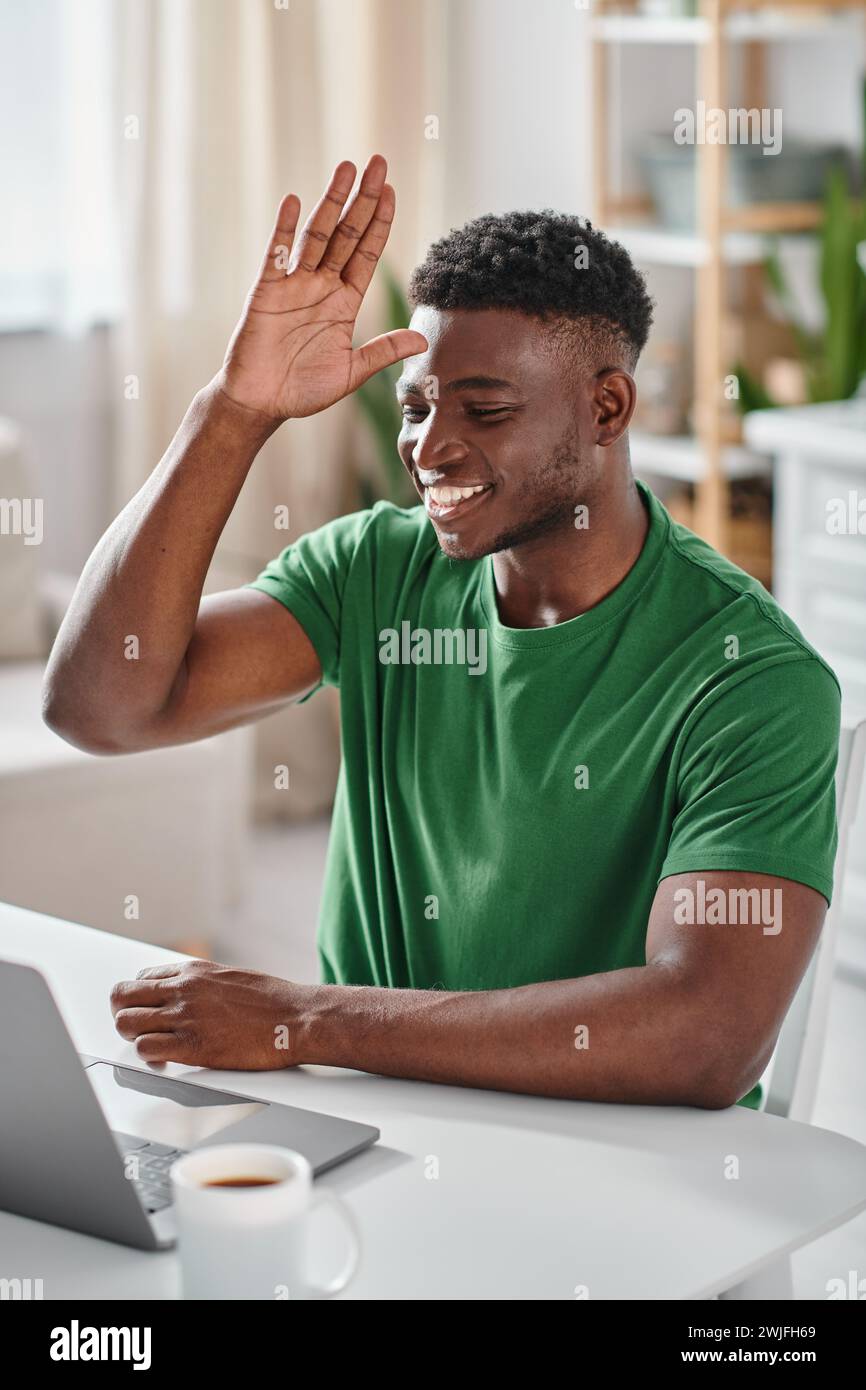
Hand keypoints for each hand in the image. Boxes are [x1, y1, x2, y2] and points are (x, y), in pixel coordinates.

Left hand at [110, 959, 309, 1069]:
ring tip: (151, 1045)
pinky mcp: (192, 1045)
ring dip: (133, 1036)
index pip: (142, 978)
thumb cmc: (273, 1001)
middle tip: (138, 1029)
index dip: (141, 998)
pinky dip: (148, 1057)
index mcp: (193, 970)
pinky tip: (164, 1059)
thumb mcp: (232, 977)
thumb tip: (190, 994)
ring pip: (126, 1023)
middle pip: (123, 996)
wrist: (296, 1017)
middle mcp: (183, 989)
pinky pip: (146, 1049)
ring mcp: (185, 1016)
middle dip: (124, 1014)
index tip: (149, 1011)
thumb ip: (204, 984)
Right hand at [216, 154, 426, 422]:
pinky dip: (283, 229)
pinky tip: (293, 201)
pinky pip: (276, 256)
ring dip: (331, 202)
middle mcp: (320, 286)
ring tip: (346, 169)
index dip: (379, 223)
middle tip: (378, 164)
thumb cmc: (303, 390)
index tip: (391, 192)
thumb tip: (423, 341)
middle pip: (346, 234)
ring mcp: (293, 285)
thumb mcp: (352, 372)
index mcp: (342, 303)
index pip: (366, 254)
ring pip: (316, 236)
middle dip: (362, 199)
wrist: (262, 403)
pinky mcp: (266, 292)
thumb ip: (384, 352)